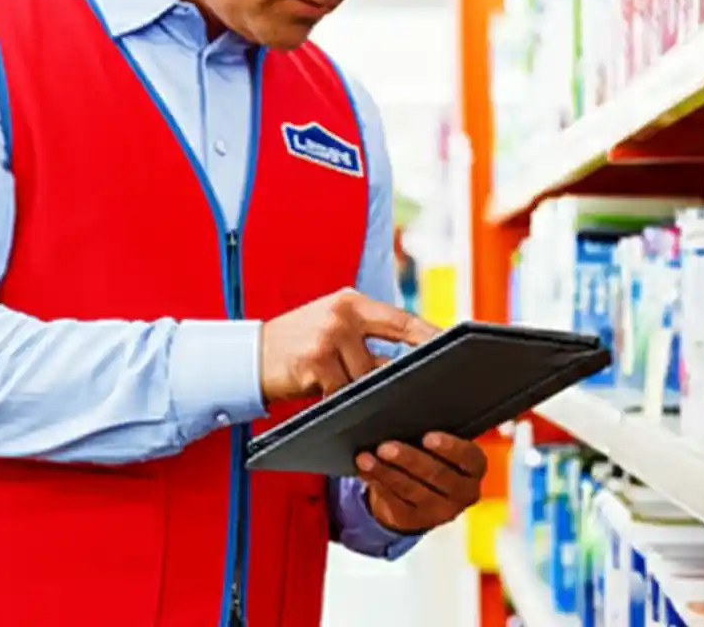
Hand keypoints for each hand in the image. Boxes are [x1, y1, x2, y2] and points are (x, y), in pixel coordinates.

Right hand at [260, 288, 437, 404]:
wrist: (249, 356)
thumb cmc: (297, 347)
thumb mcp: (332, 330)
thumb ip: (366, 339)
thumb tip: (407, 365)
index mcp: (352, 302)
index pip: (402, 320)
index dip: (429, 337)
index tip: (454, 351)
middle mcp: (342, 314)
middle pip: (387, 355)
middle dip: (399, 376)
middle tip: (420, 391)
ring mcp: (328, 336)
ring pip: (364, 379)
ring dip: (359, 392)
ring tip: (349, 392)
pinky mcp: (315, 361)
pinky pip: (341, 392)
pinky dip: (338, 400)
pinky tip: (328, 398)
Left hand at [356, 432, 486, 534]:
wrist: (422, 493)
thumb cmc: (433, 455)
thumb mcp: (441, 444)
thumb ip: (433, 429)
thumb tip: (405, 407)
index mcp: (474, 468)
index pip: (469, 458)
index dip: (450, 448)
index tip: (428, 437)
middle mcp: (463, 492)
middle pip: (437, 475)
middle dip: (409, 460)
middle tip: (385, 446)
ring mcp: (439, 511)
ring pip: (412, 490)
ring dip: (386, 473)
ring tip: (366, 458)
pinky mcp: (414, 520)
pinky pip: (395, 502)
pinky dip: (377, 483)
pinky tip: (365, 471)